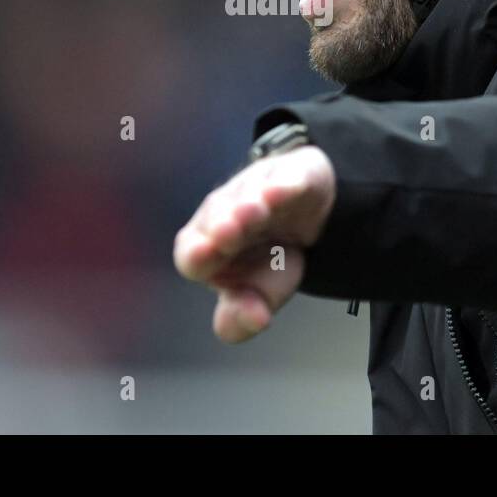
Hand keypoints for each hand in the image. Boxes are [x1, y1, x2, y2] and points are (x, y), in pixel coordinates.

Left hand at [173, 145, 335, 342]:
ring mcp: (256, 189)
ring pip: (247, 194)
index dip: (195, 255)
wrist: (305, 213)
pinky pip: (285, 178)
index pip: (192, 253)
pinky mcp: (289, 176)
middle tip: (227, 234)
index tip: (201, 258)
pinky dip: (283, 185)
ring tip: (253, 212)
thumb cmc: (269, 256)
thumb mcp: (260, 293)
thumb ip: (245, 315)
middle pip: (217, 217)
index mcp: (208, 246)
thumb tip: (256, 320)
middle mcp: (225, 212)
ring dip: (248, 204)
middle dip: (222, 225)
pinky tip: (280, 193)